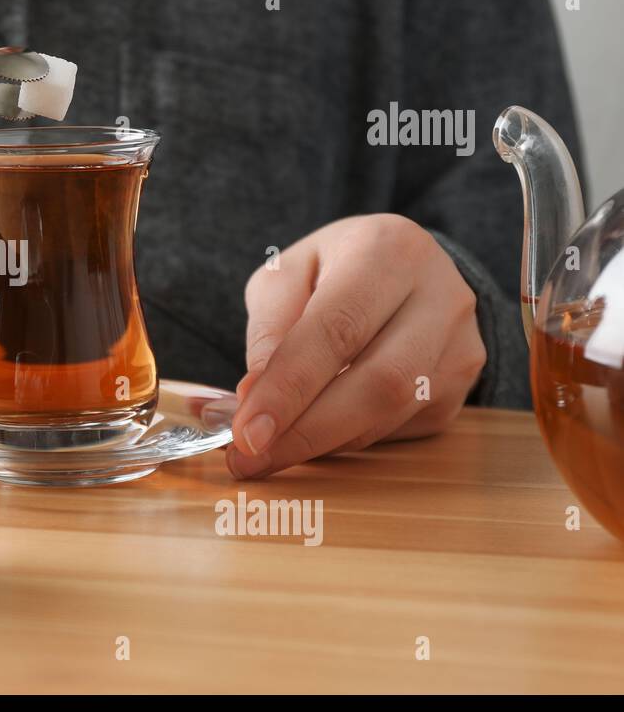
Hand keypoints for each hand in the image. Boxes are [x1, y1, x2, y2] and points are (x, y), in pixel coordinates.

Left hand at [227, 214, 486, 477]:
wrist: (402, 267)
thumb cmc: (333, 269)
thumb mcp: (286, 276)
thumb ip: (269, 329)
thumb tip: (254, 396)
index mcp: (389, 252)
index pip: (336, 330)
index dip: (289, 389)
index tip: (248, 434)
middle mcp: (441, 296)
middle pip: (376, 383)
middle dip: (306, 431)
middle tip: (250, 459)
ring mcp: (462, 344)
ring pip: (390, 414)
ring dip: (323, 441)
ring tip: (270, 450)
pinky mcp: (463, 385)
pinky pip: (400, 428)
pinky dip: (349, 438)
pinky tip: (315, 431)